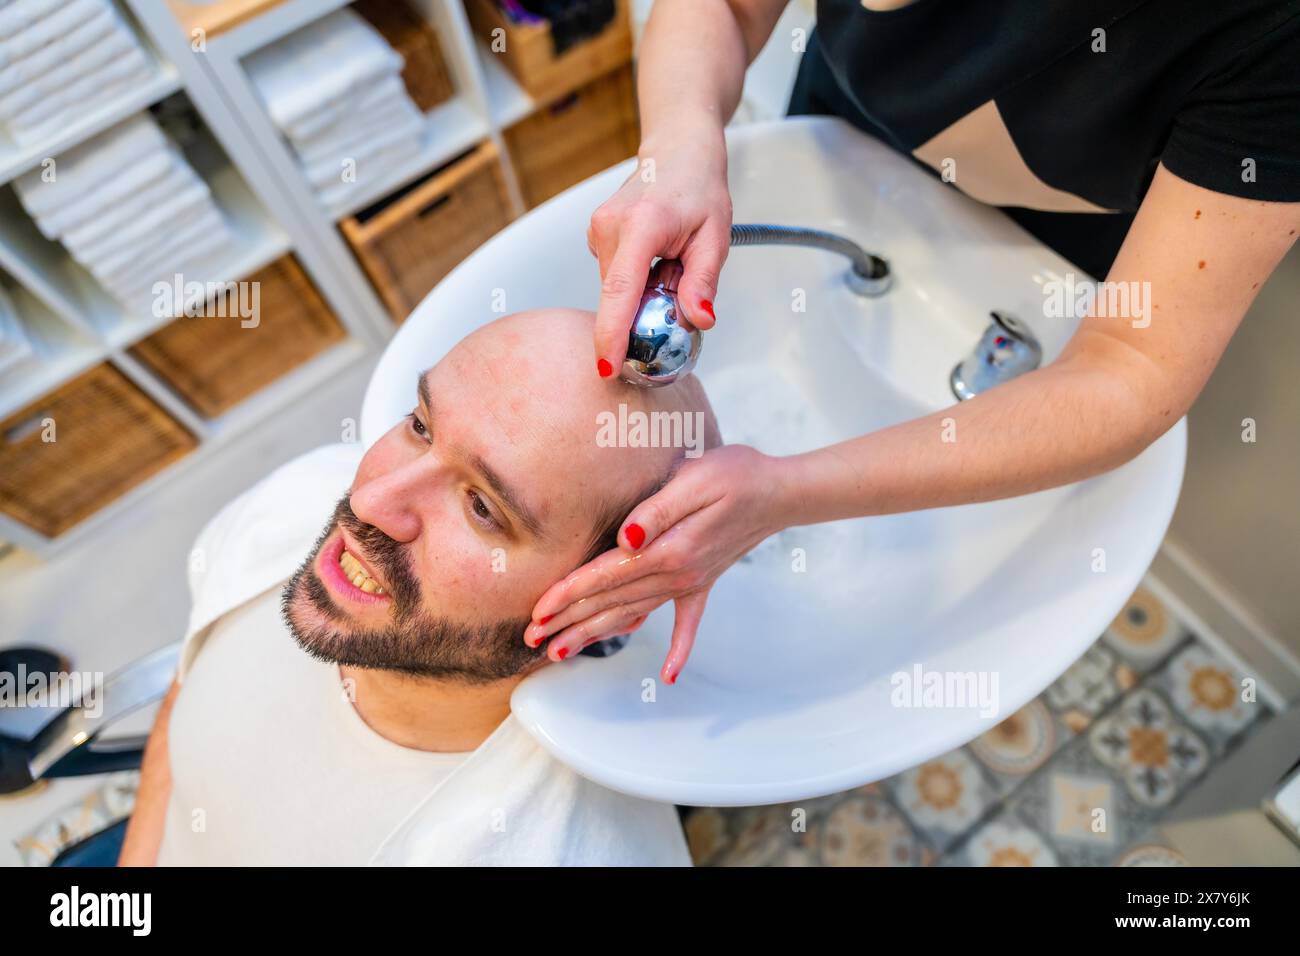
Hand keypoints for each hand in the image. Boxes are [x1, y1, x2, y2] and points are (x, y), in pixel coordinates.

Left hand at [525, 445, 786, 683]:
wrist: (779, 490)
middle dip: (567, 622)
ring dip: (595, 635)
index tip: (537, 612)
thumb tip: (626, 540)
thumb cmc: (735, 474)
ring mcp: (689, 582)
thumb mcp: (693, 479)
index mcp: (667, 549)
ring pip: (632, 615)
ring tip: (561, 653)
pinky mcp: (703, 581)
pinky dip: (677, 650)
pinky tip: (668, 676)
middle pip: (610, 603)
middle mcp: (676, 574)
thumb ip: (656, 510)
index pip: (605, 576)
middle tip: (531, 641)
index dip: (568, 594)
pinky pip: (687, 624)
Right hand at [589, 119, 732, 374]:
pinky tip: (654, 257)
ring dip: (641, 292)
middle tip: (675, 289)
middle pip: (618, 296)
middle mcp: (610, 225)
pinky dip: (634, 279)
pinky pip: (614, 275)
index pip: (621, 291)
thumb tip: (699, 320)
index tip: (607, 365)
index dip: (611, 333)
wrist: (679, 150)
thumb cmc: (699, 186)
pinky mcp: (595, 233)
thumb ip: (703, 281)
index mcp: (642, 225)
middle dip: (641, 312)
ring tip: (669, 261)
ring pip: (615, 288)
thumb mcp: (715, 236)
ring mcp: (598, 228)